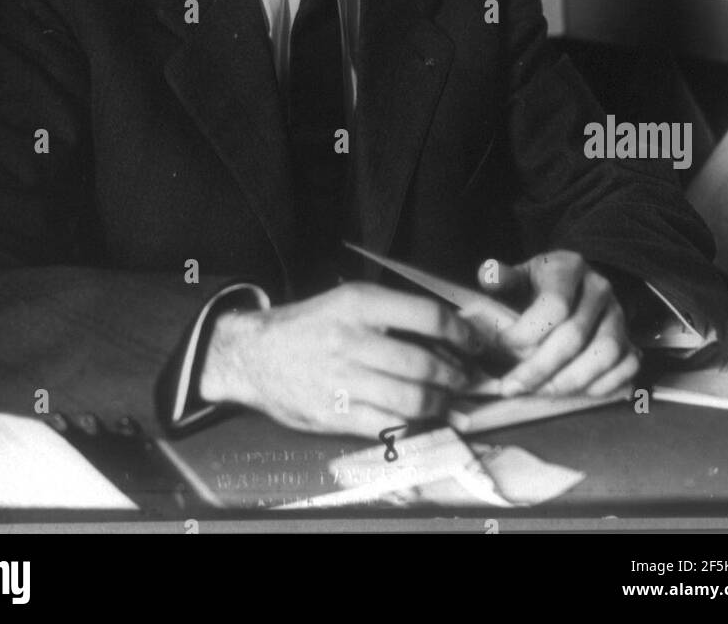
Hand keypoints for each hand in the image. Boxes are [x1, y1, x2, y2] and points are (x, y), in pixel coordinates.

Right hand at [198, 281, 477, 436]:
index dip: (460, 332)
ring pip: (411, 399)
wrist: (253, 354)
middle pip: (424, 364)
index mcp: (358, 303)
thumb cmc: (310, 325)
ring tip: (447, 401)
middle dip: (456, 376)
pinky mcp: (333, 415)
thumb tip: (450, 333)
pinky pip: (387, 425)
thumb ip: (393, 313)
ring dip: (440, 404)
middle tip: (467, 379)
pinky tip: (418, 418)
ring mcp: (342, 380)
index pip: (426, 316)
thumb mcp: (347, 302)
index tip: (474, 343)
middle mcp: (351, 339)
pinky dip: (411, 424)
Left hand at [477, 251, 639, 398]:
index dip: (527, 332)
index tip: (502, 345)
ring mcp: (619, 316)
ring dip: (569, 381)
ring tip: (539, 392)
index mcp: (570, 267)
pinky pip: (626, 368)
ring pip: (605, 355)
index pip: (555, 305)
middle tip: (512, 386)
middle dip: (540, 368)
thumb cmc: (539, 286)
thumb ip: (501, 277)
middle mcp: (600, 289)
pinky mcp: (631, 340)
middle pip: (575, 336)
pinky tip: (571, 393)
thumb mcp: (519, 275)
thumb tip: (488, 275)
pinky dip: (600, 386)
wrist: (574, 287)